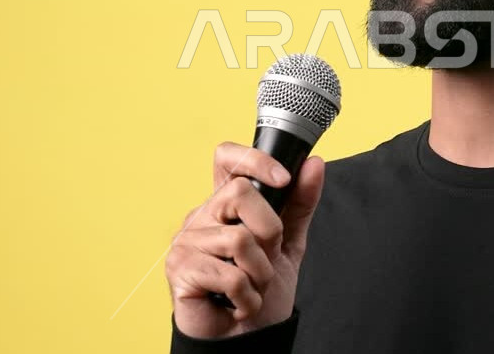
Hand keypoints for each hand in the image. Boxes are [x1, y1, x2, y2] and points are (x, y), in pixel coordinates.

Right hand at [166, 142, 324, 337]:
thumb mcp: (290, 243)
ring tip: (252, 287)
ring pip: (239, 239)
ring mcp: (187, 240)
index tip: (283, 179)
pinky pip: (230, 274)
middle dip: (269, 230)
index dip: (255, 159)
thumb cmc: (261, 290)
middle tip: (266, 257)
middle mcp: (203, 216)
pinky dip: (247, 296)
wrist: (246, 338)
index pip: (228, 158)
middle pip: (239, 192)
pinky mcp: (180, 268)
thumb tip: (314, 164)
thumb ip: (299, 203)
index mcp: (226, 204)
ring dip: (260, 273)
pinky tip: (239, 304)